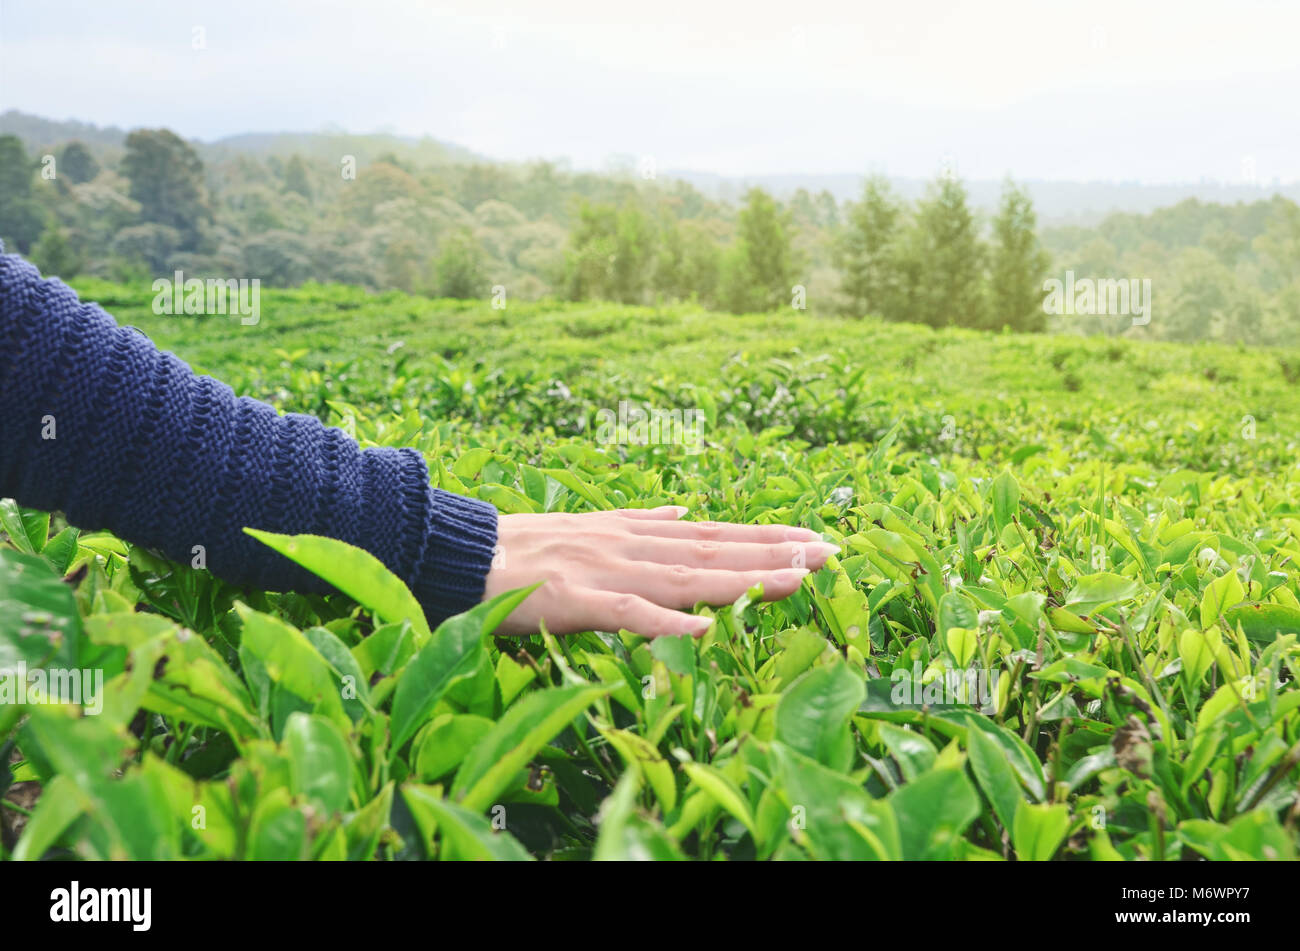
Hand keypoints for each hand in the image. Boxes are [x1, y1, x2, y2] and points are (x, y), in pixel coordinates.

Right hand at [482, 506, 838, 636]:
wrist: (462, 554)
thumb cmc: (525, 547)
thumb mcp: (590, 525)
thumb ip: (639, 522)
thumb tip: (682, 510)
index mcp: (635, 532)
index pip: (713, 533)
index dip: (766, 536)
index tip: (814, 539)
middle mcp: (630, 544)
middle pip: (714, 549)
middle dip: (775, 552)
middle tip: (832, 554)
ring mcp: (605, 570)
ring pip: (685, 575)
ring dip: (742, 578)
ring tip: (796, 580)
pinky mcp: (575, 599)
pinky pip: (627, 613)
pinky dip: (666, 620)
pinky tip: (706, 628)